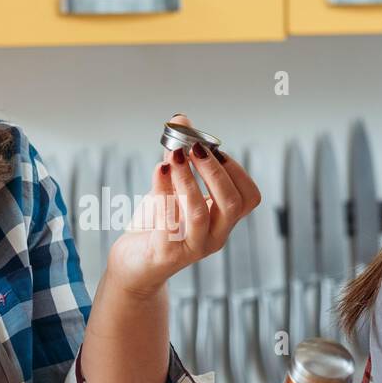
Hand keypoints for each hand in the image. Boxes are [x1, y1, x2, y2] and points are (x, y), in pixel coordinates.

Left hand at [104, 115, 260, 296]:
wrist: (133, 263)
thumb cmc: (157, 225)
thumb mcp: (171, 187)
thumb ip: (178, 156)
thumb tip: (181, 120)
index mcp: (223, 220)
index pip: (248, 197)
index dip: (236, 171)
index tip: (215, 148)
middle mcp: (215, 236)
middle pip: (231, 203)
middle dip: (214, 171)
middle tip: (194, 147)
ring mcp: (192, 248)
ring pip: (199, 213)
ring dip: (187, 179)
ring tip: (173, 156)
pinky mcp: (166, 254)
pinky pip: (167, 220)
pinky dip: (163, 191)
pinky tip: (158, 171)